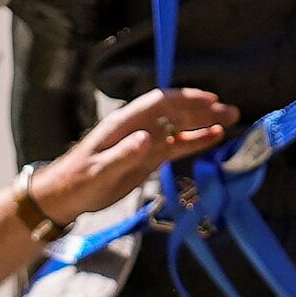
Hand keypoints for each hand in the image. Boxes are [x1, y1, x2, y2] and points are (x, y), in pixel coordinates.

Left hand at [30, 85, 235, 226]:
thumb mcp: (99, 172)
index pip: (159, 103)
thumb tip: (147, 138)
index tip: (209, 101)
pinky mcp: (147, 158)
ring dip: (203, 123)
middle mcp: (137, 128)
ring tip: (231, 119)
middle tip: (231, 111)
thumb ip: (123, 155)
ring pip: (178, 127)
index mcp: (124, 124)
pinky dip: (194, 141)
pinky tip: (214, 138)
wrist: (65, 196)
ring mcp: (144, 142)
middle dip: (202, 109)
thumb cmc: (78, 182)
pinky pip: (175, 146)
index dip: (184, 100)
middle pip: (174, 112)